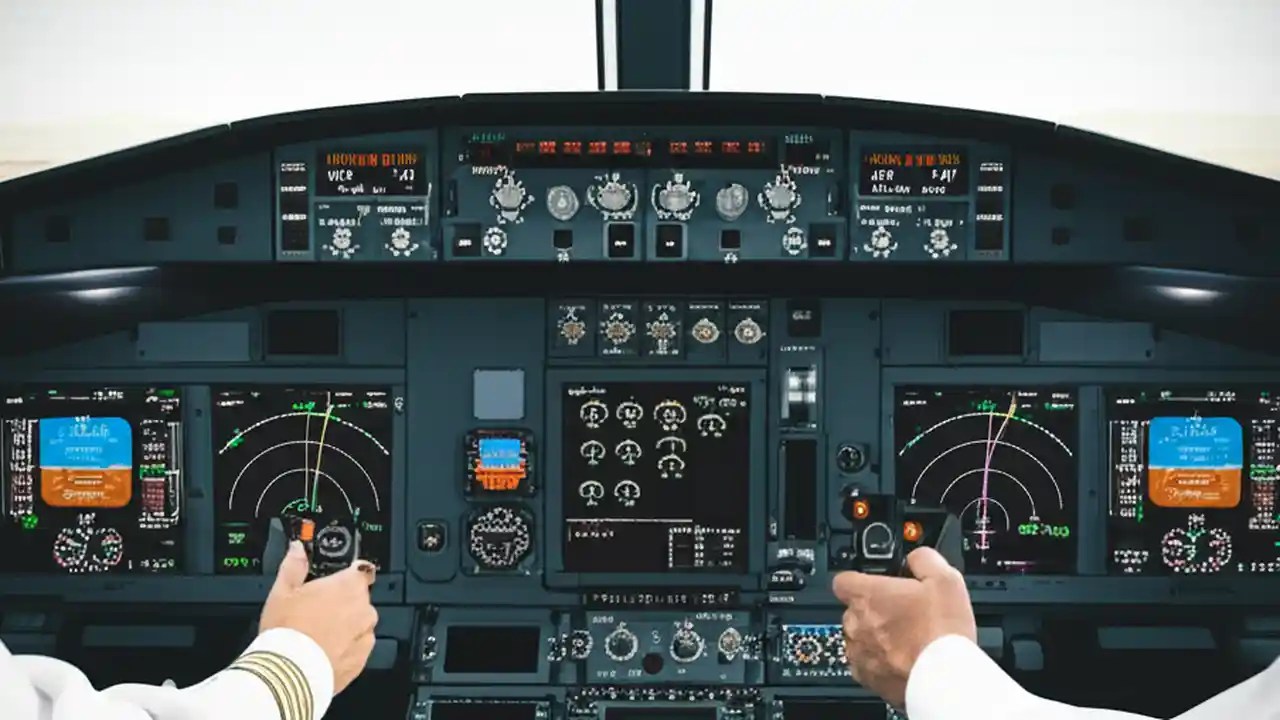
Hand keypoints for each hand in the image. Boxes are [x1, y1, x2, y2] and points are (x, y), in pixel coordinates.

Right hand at [259, 542, 378, 693]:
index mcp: (348, 586)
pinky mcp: (362, 660)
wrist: (289, 674)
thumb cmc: (286, 631)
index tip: (338, 579)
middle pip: (359, 598)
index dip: (349, 574)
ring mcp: (365, 636)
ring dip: (346, 625)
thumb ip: (294, 565)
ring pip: (359, 624)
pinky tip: (324, 650)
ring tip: (318, 634)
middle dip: (342, 603)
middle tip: (316, 611)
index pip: (362, 570)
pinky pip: (357, 647)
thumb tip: (298, 549)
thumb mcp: (282, 591)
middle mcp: (363, 609)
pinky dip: (345, 648)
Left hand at [832, 547, 975, 707]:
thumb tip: (917, 557)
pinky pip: (866, 664)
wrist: (945, 679)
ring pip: (860, 638)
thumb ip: (924, 559)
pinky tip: (904, 659)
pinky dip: (881, 662)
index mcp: (867, 595)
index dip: (860, 580)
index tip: (875, 584)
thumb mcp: (944, 579)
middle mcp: (856, 623)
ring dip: (877, 637)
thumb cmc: (941, 632)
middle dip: (876, 610)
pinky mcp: (867, 678)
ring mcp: (859, 652)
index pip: (843, 580)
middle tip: (904, 612)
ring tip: (908, 639)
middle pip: (855, 610)